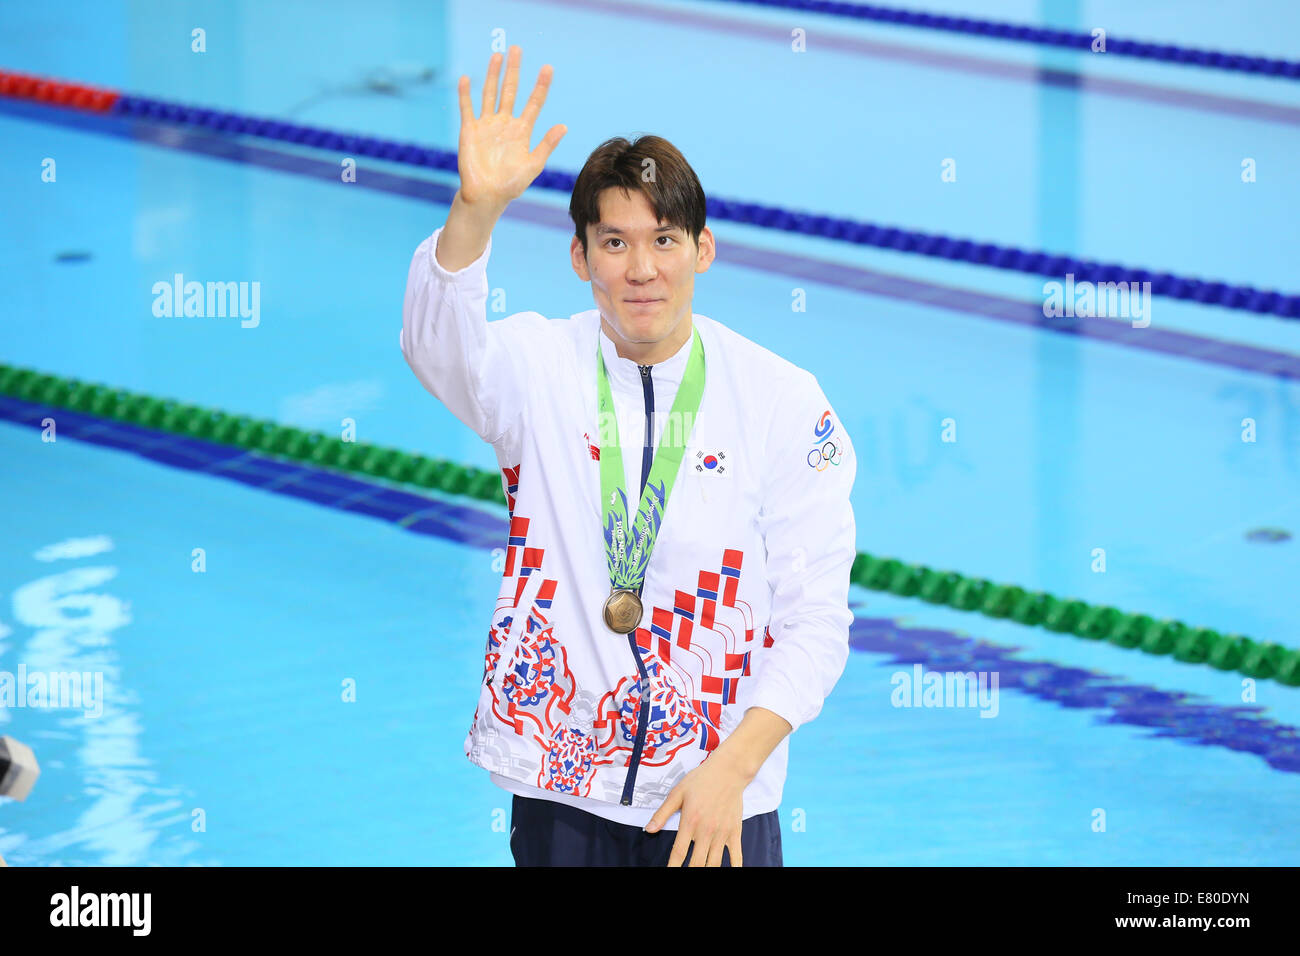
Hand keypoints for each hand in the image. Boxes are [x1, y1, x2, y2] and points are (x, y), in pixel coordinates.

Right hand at [456, 46, 566, 208]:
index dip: (541, 86)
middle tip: (517, 49)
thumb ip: (546, 144)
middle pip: (510, 91)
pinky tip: (467, 78)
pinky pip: (467, 108)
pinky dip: (466, 93)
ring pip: (490, 93)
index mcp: (522, 130)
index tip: (548, 68)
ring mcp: (487, 125)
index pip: (534, 103)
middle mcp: (505, 123)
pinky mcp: (469, 130)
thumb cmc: (511, 184)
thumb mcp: (533, 164)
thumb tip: (564, 126)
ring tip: (497, 56)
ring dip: (493, 75)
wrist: (486, 196)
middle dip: (514, 71)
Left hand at [645, 751, 750, 866]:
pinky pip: (736, 856)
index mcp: (690, 821)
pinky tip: (732, 872)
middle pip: (696, 863)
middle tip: (684, 873)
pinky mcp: (735, 832)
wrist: (728, 771)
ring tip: (700, 872)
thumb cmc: (701, 780)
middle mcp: (706, 831)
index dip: (672, 867)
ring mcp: (722, 833)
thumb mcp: (677, 793)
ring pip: (714, 863)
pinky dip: (735, 867)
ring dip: (707, 871)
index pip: (678, 853)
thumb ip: (662, 813)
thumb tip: (648, 829)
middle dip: (689, 872)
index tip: (668, 872)